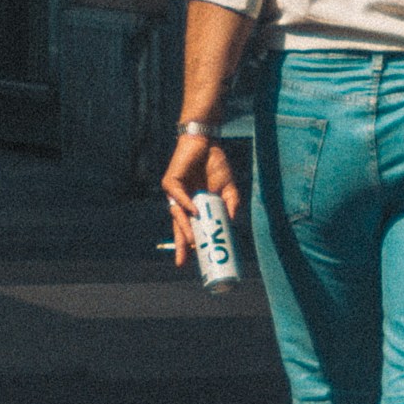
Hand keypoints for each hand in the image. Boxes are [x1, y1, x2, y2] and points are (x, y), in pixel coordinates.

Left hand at [160, 116, 239, 262]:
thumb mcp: (228, 189)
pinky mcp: (170, 181)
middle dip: (180, 245)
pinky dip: (185, 204)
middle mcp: (183, 202)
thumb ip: (231, 204)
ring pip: (176, 214)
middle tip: (183, 262)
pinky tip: (194, 212)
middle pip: (179, 227)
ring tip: (192, 242)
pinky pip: (176, 195)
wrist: (207, 142)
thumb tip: (232, 221)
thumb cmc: (216, 165)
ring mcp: (175, 193)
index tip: (198, 260)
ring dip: (184, 228)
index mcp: (194, 207)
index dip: (192, 245)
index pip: (190, 229)